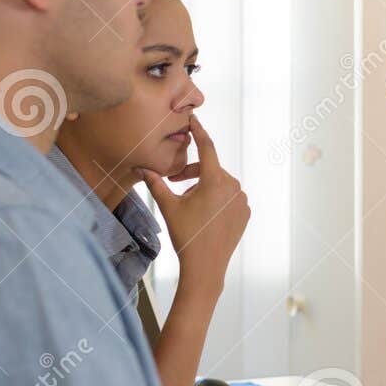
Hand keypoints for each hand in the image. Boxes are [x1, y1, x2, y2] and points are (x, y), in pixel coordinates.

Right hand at [140, 115, 249, 291]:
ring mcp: (242, 201)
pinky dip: (216, 199)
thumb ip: (156, 183)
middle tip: (174, 180)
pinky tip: (203, 213)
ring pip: (219, 183)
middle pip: (210, 168)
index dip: (199, 131)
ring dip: (203, 186)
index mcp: (216, 180)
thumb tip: (141, 167)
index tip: (193, 119)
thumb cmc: (186, 235)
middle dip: (192, 171)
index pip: (207, 147)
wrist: (206, 266)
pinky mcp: (245, 212)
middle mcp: (233, 187)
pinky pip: (229, 198)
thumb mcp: (168, 206)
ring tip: (188, 201)